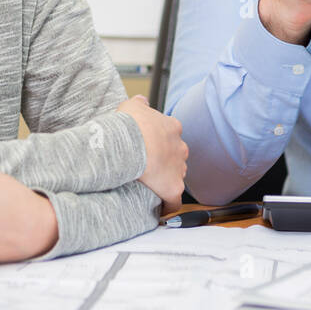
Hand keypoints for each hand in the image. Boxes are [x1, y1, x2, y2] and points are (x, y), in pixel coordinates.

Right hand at [117, 95, 186, 213]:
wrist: (132, 144)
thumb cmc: (130, 125)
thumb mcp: (132, 105)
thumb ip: (139, 103)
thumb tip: (142, 101)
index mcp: (172, 128)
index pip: (170, 136)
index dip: (159, 144)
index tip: (148, 149)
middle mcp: (180, 147)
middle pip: (175, 157)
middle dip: (164, 163)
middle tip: (146, 167)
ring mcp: (179, 168)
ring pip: (176, 177)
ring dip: (165, 181)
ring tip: (148, 186)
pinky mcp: (174, 188)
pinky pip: (173, 201)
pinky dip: (166, 205)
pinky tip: (157, 208)